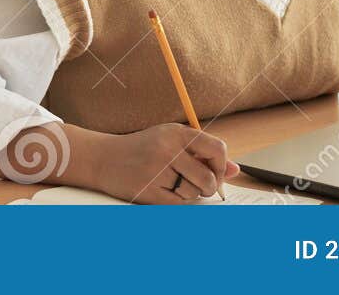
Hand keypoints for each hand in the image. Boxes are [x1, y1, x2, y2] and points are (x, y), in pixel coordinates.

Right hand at [82, 123, 239, 203]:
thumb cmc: (142, 149)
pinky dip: (176, 202)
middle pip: (209, 178)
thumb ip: (202, 153)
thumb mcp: (171, 141)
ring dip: (188, 194)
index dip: (221, 165)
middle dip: (208, 187)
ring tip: (171, 183)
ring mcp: (158, 170)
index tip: (213, 171)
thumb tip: (235, 170)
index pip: (217, 149)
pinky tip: (162, 190)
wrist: (103, 158)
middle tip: (196, 184)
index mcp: (177, 132)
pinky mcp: (149, 191)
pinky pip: (179, 205)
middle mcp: (168, 149)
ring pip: (194, 193)